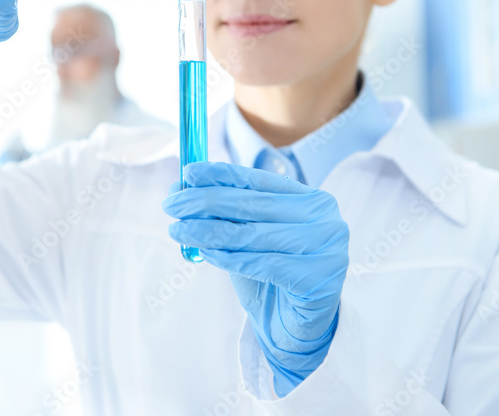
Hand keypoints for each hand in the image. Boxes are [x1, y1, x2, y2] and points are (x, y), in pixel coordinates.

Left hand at [161, 161, 348, 396]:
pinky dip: (229, 258)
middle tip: (171, 204)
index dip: (222, 174)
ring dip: (208, 231)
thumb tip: (180, 186)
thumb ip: (225, 213)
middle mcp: (324, 219)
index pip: (259, 180)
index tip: (188, 172)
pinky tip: (205, 254)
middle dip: (206, 202)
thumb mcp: (248, 238)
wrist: (297, 326)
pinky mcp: (319, 279)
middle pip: (253, 204)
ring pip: (253, 234)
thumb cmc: (271, 276)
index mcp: (311, 200)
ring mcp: (327, 249)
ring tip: (177, 230)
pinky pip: (263, 264)